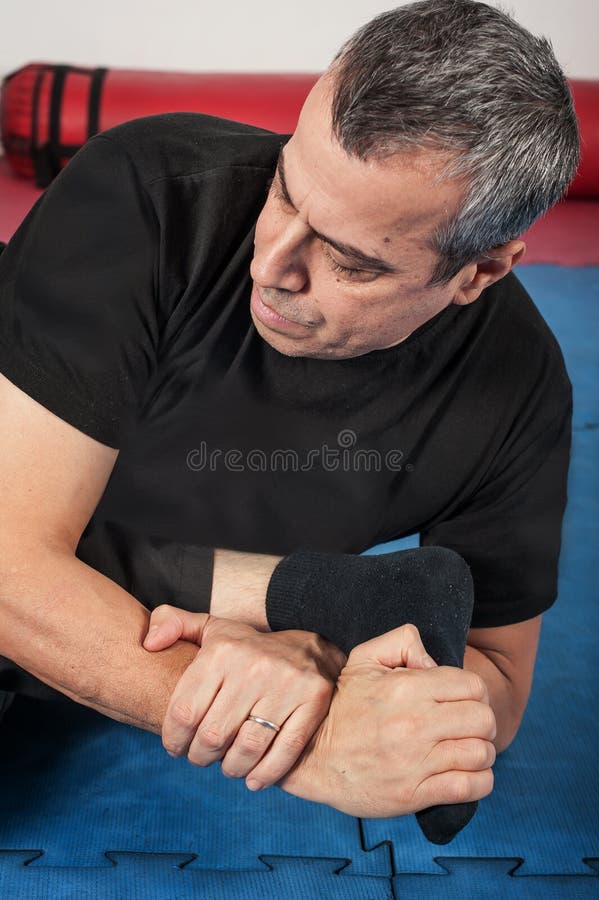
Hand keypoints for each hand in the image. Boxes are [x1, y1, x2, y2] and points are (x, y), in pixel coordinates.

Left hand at [143, 605, 346, 786]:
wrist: (308, 646)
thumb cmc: (248, 648)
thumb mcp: (211, 628)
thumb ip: (172, 624)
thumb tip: (149, 644)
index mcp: (222, 650)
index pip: (184, 712)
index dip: (173, 739)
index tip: (176, 747)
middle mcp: (254, 666)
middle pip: (212, 735)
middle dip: (200, 757)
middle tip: (201, 757)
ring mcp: (287, 684)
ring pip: (247, 748)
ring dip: (231, 768)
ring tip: (227, 766)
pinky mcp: (313, 700)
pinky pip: (285, 750)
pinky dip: (266, 773)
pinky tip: (253, 778)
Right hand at [280, 625, 495, 817]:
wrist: (313, 757)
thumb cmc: (343, 706)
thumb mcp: (363, 659)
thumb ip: (401, 642)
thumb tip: (433, 661)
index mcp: (407, 688)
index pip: (473, 686)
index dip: (474, 692)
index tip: (462, 700)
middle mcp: (415, 723)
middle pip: (483, 719)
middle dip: (482, 721)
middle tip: (467, 726)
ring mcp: (417, 761)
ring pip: (481, 753)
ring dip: (481, 752)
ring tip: (466, 750)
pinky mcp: (415, 794)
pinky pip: (471, 787)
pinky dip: (479, 781)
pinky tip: (466, 773)